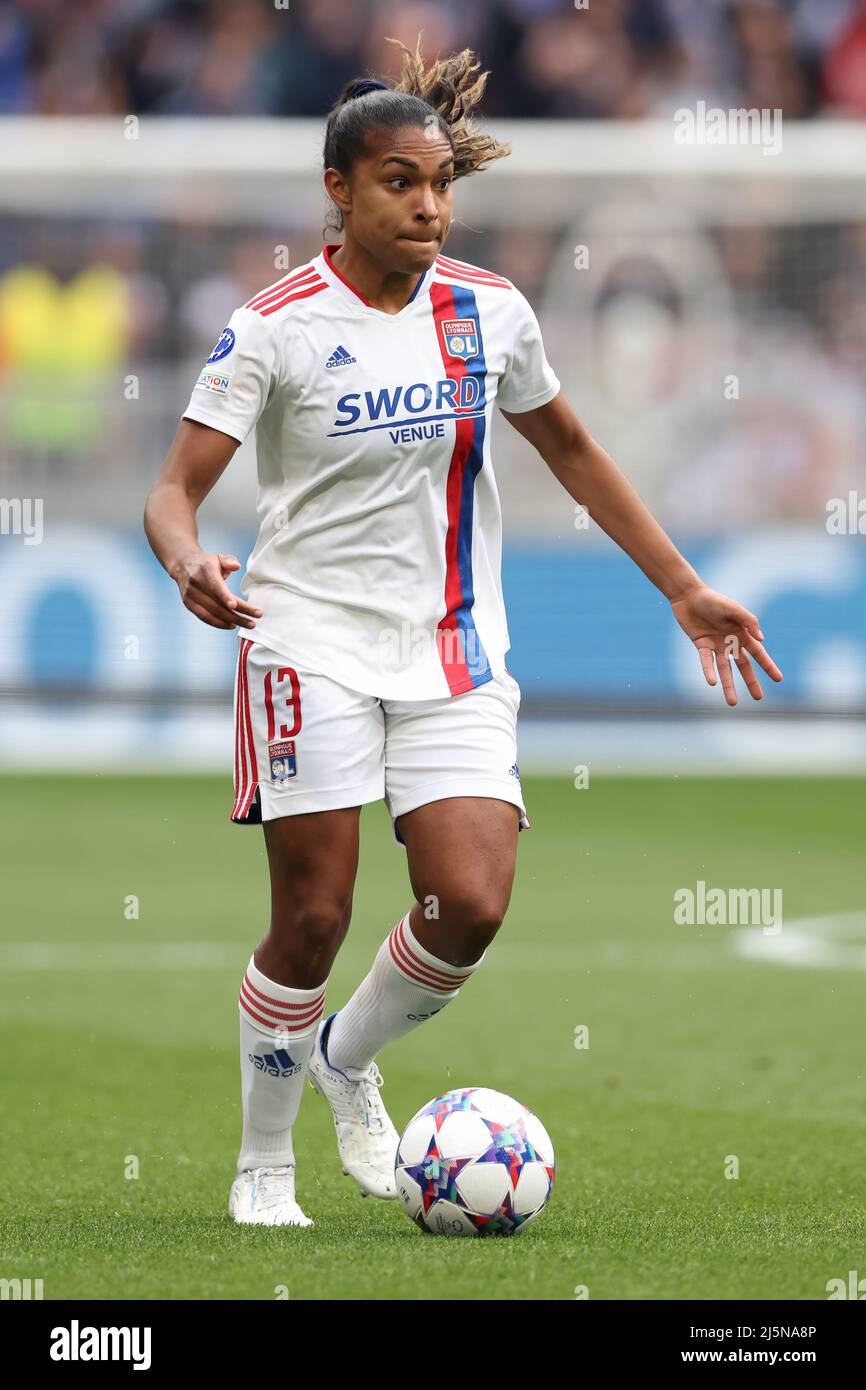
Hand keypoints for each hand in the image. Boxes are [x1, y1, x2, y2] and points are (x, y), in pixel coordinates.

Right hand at [172, 552, 261, 630]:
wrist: (183, 566)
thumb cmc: (206, 564)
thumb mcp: (218, 557)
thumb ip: (229, 560)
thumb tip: (236, 566)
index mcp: (206, 570)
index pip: (215, 585)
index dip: (224, 596)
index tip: (235, 605)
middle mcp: (197, 583)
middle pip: (217, 603)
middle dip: (237, 614)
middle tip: (253, 621)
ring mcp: (191, 595)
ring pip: (212, 613)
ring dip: (231, 621)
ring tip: (248, 624)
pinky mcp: (189, 604)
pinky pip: (205, 617)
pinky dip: (219, 623)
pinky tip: (232, 625)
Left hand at [670, 584, 782, 704]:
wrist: (689, 596)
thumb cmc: (713, 599)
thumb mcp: (734, 608)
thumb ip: (748, 622)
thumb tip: (761, 640)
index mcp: (742, 633)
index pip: (758, 653)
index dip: (768, 666)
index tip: (778, 679)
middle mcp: (731, 642)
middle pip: (743, 666)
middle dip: (751, 682)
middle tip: (759, 698)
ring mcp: (716, 645)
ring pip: (724, 669)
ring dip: (728, 685)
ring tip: (733, 703)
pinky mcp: (701, 645)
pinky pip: (706, 661)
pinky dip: (708, 671)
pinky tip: (712, 683)